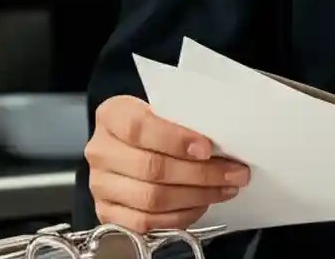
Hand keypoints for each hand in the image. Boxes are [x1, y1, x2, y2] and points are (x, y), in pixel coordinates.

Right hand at [86, 95, 249, 231]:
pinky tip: (201, 205)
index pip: (139, 127)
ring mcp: (100, 184)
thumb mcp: (164, 111)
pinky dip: (179, 216)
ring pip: (151, 198)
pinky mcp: (107, 212)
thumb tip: (224, 144)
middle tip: (234, 173)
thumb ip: (184, 122)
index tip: (207, 149)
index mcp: (112, 116)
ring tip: (225, 189)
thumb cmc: (155, 125)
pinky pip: (146, 222)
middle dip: (200, 174)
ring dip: (196, 196)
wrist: (129, 144)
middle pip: (151, 168)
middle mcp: (101, 150)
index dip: (175, 139)